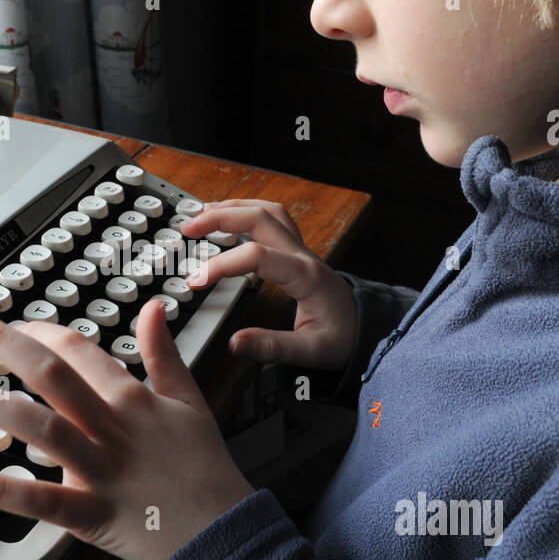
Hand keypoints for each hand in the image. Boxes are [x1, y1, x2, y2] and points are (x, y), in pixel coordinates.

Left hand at [0, 300, 255, 559]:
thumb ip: (164, 354)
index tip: (13, 325)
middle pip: (53, 375)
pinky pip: (40, 500)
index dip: (40, 331)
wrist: (223, 532)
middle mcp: (113, 428)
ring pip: (41, 429)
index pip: (79, 351)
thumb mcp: (190, 401)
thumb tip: (153, 308)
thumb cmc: (205, 469)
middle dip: (4, 344)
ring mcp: (100, 471)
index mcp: (134, 399)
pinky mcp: (91, 515)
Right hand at [182, 199, 355, 369]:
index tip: (196, 280)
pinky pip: (272, 219)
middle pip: (259, 217)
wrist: (369, 327)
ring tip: (202, 214)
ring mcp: (301, 249)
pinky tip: (229, 218)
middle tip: (188, 229)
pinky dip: (247, 212)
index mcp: (305, 276)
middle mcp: (302, 254)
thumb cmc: (343, 337)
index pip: (256, 256)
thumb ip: (271, 348)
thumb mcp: (310, 351)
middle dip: (220, 218)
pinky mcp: (297, 251)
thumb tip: (235, 344)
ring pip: (267, 211)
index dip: (222, 264)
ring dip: (233, 208)